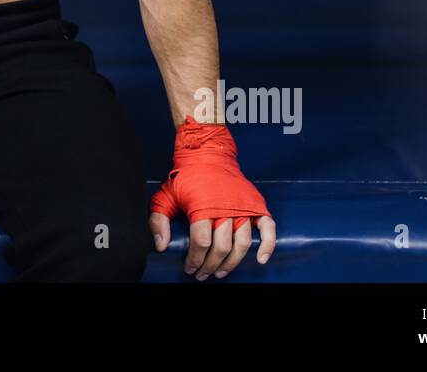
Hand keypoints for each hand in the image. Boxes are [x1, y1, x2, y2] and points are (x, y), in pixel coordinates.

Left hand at [147, 117, 276, 279]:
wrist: (208, 154)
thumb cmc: (187, 176)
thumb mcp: (166, 195)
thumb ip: (159, 221)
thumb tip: (161, 246)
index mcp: (203, 206)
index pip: (201, 242)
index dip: (195, 259)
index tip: (190, 268)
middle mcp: (225, 208)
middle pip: (221, 247)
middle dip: (210, 265)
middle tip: (203, 274)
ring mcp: (243, 207)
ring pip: (242, 244)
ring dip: (232, 262)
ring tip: (221, 272)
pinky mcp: (256, 205)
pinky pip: (268, 228)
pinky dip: (267, 245)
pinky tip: (260, 259)